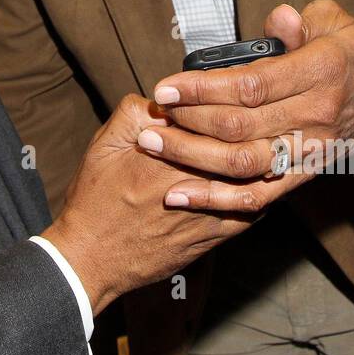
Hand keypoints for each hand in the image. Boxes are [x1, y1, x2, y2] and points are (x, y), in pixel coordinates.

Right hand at [40, 94, 255, 315]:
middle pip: (236, 146)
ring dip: (259, 156)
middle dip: (244, 127)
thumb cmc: (95, 201)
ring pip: (251, 177)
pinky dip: (259, 190)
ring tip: (261, 139)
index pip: (208, 118)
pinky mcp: (214, 237)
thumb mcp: (103, 146)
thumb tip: (168, 99)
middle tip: (248, 114)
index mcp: (164, 157)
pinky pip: (252, 210)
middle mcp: (191, 185)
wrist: (92, 258)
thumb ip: (133, 113)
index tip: (216, 97)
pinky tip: (257, 176)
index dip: (217, 102)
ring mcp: (207, 213)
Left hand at [137, 0, 353, 211]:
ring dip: (192, 158)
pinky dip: (217, 199)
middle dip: (188, 121)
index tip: (167, 87)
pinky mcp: (303, 175)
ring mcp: (307, 151)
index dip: (204, 89)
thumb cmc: (350, 53)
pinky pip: (258, 196)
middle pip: (239, 126)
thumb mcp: (332, 21)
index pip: (251, 86)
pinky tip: (181, 194)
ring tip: (153, 145)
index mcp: (318, 74)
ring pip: (242, 164)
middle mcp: (313, 116)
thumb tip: (278, 18)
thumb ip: (300, 21)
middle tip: (153, 114)